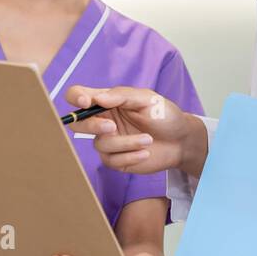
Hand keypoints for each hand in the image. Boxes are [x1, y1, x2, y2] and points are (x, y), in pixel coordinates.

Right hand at [65, 85, 206, 176]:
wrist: (180, 141)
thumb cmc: (164, 115)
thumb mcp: (147, 99)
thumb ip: (122, 96)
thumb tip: (97, 98)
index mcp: (107, 101)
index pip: (78, 95)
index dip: (75, 97)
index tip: (86, 101)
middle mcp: (103, 120)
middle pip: (78, 124)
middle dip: (92, 126)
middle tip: (111, 127)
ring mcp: (108, 141)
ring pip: (100, 144)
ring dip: (125, 143)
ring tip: (148, 139)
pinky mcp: (115, 159)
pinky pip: (111, 160)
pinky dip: (130, 156)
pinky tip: (145, 152)